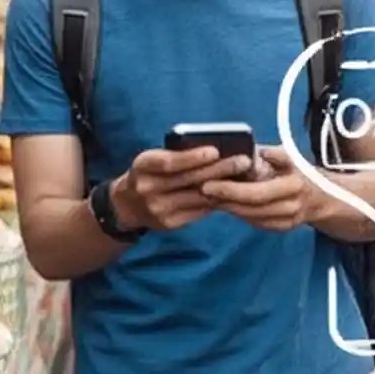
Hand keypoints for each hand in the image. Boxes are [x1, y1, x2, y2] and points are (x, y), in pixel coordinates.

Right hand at [111, 147, 252, 230]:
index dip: (192, 157)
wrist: (128, 204)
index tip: (215, 150)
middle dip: (219, 169)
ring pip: (198, 196)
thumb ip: (178, 155)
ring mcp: (158, 209)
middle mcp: (147, 188)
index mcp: (143, 166)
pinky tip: (234, 191)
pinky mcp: (169, 223)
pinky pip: (199, 210)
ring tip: (246, 175)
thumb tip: (218, 150)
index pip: (169, 162)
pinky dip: (217, 200)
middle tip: (244, 161)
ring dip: (224, 186)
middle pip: (189, 179)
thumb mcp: (154, 159)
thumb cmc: (151, 173)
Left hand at [201, 147, 314, 231]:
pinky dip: (240, 213)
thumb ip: (270, 154)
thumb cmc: (297, 170)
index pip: (256, 191)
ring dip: (229, 207)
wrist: (321, 196)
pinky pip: (256, 222)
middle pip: (251, 206)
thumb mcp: (288, 156)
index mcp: (294, 184)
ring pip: (252, 216)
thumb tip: (247, 151)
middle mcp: (292, 204)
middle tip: (204, 189)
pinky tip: (226, 204)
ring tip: (210, 196)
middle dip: (225, 198)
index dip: (231, 189)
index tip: (209, 182)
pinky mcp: (283, 227)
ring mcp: (288, 218)